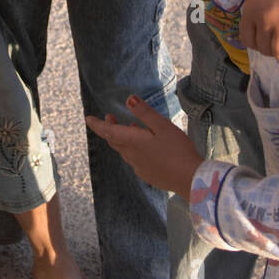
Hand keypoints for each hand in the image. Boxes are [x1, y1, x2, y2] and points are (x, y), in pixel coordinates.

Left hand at [86, 96, 202, 199]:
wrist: (190, 179)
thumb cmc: (178, 150)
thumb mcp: (163, 126)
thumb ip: (145, 113)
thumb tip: (128, 99)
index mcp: (133, 142)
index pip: (108, 131)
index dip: (97, 124)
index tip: (87, 118)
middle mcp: (132, 156)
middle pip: (115, 141)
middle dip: (109, 129)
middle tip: (110, 117)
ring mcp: (139, 167)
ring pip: (125, 151)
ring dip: (123, 139)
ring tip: (129, 128)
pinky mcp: (149, 175)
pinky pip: (135, 160)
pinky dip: (134, 150)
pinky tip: (145, 148)